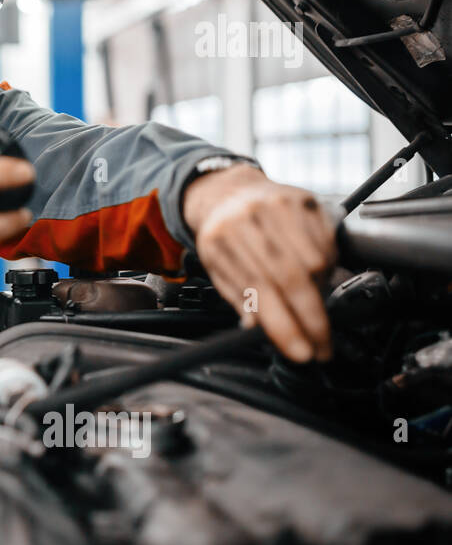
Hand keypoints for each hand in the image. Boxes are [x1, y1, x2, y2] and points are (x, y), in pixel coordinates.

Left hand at [184, 165, 337, 361]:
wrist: (229, 192)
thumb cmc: (224, 235)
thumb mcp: (218, 267)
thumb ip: (240, 298)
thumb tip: (262, 331)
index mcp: (221, 241)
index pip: (259, 291)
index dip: (284, 326)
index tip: (302, 352)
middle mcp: (249, 220)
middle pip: (292, 278)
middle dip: (312, 320)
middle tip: (322, 345)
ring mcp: (278, 207)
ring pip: (316, 262)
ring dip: (320, 291)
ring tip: (310, 301)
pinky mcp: (303, 200)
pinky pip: (327, 243)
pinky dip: (327, 266)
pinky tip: (314, 271)